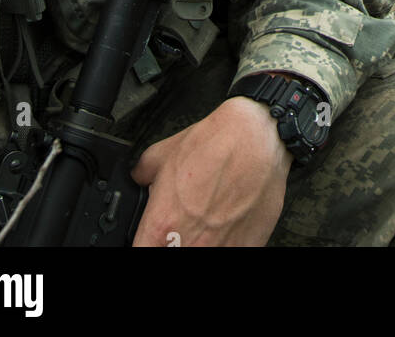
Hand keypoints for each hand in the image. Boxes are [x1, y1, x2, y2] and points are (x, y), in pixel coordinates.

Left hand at [130, 97, 292, 246]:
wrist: (256, 138)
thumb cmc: (214, 144)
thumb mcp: (162, 153)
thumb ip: (143, 175)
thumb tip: (138, 180)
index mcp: (161, 224)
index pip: (140, 250)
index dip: (145, 241)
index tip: (152, 236)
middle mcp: (188, 243)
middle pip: (171, 255)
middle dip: (173, 242)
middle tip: (182, 224)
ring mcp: (219, 249)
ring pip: (201, 254)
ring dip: (200, 242)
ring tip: (207, 222)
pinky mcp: (246, 247)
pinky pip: (229, 253)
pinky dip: (225, 243)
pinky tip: (226, 224)